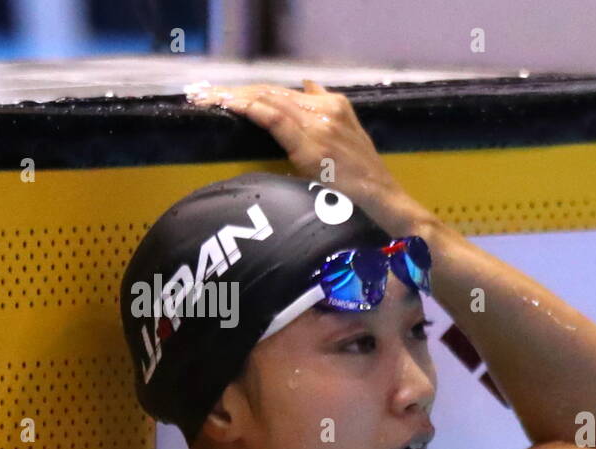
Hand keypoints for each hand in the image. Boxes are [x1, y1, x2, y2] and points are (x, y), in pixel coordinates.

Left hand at [187, 79, 434, 235]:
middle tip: (205, 94)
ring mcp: (320, 123)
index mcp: (337, 107)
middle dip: (237, 92)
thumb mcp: (349, 151)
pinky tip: (224, 105)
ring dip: (233, 97)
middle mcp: (328, 108)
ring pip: (267, 98)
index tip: (224, 96)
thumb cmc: (369, 192)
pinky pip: (271, 115)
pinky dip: (245, 107)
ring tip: (205, 98)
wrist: (391, 210)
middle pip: (272, 92)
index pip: (284, 93)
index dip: (253, 92)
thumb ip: (327, 128)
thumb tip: (306, 102)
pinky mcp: (312, 142)